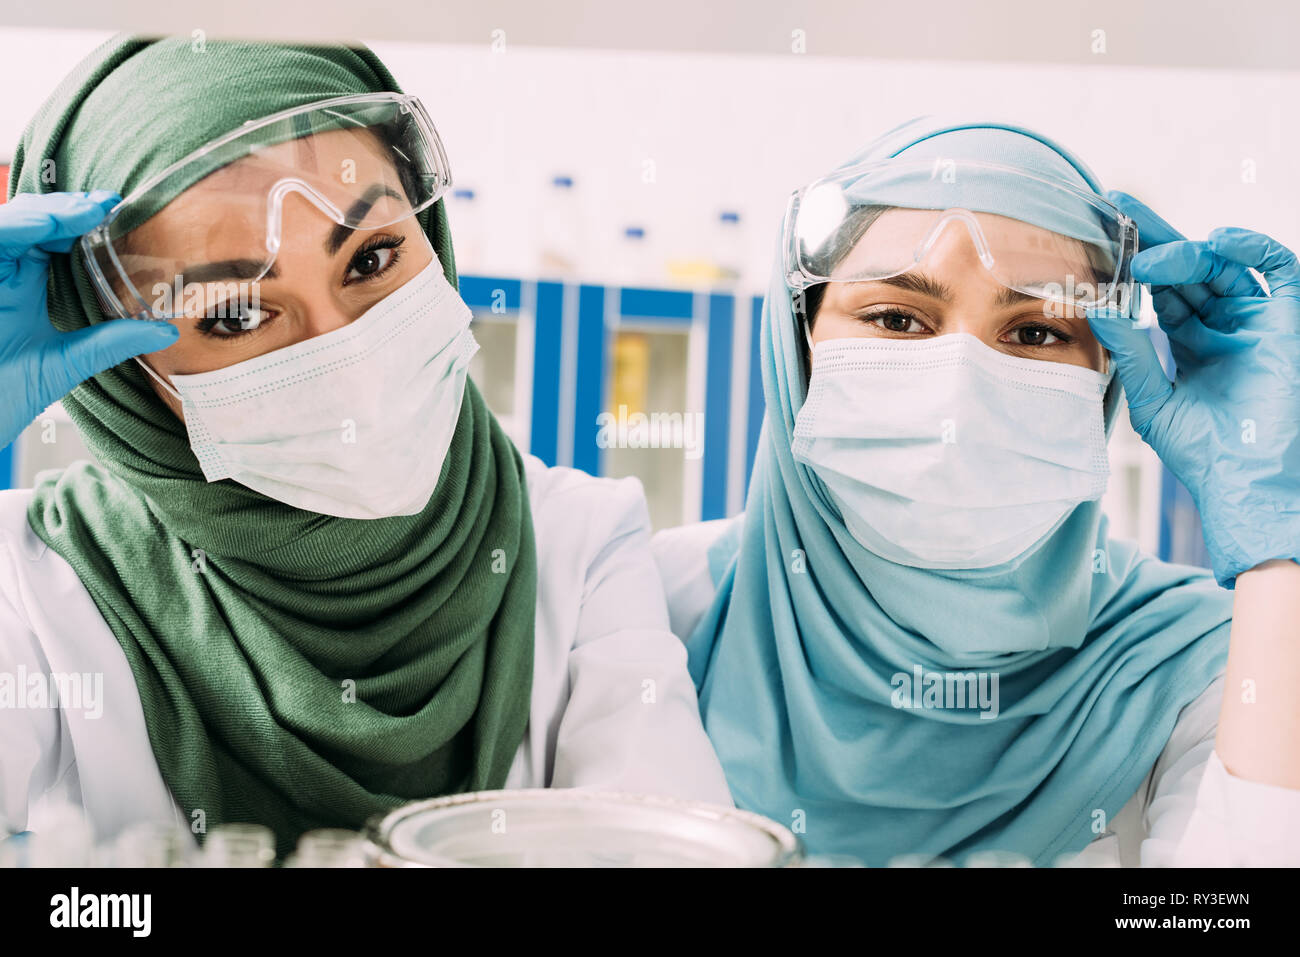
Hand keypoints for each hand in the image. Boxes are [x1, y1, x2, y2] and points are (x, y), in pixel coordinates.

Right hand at [0, 190, 177, 450]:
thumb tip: (168, 331)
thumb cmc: (2, 394)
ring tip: (85, 212)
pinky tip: (42, 227)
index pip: (51, 237)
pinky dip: (13, 228)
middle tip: (107, 205)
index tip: (118, 212)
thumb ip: (110, 343)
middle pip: (30, 220)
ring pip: (6, 222)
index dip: (81, 220)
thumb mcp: (65, 363)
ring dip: (44, 212)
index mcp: (21, 284)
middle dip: (67, 208)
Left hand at [1087, 191, 1299, 587]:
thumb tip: (1097, 307)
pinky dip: (1249, 246)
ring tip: (1147, 257)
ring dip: (1184, 251)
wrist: (1245, 482)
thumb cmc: (1201, 453)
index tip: (1097, 239)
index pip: (1159, 291)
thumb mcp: (1153, 397)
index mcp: (1191, 342)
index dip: (1130, 266)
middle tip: (1115, 209)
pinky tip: (1214, 241)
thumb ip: (1129, 351)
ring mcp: (1256, 320)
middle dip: (1152, 238)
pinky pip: (1277, 268)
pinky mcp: (1287, 321)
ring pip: (1221, 265)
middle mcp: (1223, 325)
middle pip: (1186, 268)